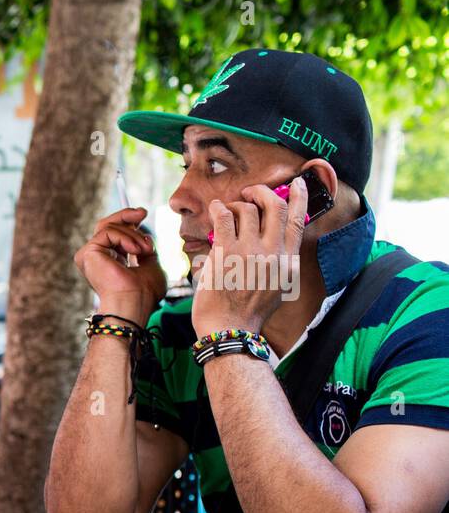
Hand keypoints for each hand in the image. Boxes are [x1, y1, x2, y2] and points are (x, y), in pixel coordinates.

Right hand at [73, 207, 166, 324]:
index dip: (128, 221)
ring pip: (109, 227)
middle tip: (143, 212)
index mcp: (109, 262)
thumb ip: (146, 251)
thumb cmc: (143, 294)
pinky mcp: (87, 253)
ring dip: (133, 235)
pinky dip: (125, 238)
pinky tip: (136, 251)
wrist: (133, 304)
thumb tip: (146, 237)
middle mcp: (96, 259)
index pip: (114, 234)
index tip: (143, 214)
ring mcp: (89, 256)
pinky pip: (107, 233)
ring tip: (146, 250)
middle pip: (106, 225)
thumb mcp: (151, 266)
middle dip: (126, 216)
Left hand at [192, 176, 307, 338]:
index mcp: (288, 261)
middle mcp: (273, 253)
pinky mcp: (226, 252)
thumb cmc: (249, 312)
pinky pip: (223, 217)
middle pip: (274, 206)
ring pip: (247, 209)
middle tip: (250, 193)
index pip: (298, 221)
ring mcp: (250, 251)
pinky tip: (215, 209)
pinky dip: (219, 208)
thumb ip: (281, 263)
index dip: (298, 197)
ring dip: (236, 206)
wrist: (229, 329)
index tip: (295, 183)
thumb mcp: (278, 287)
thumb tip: (277, 242)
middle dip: (262, 192)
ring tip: (227, 213)